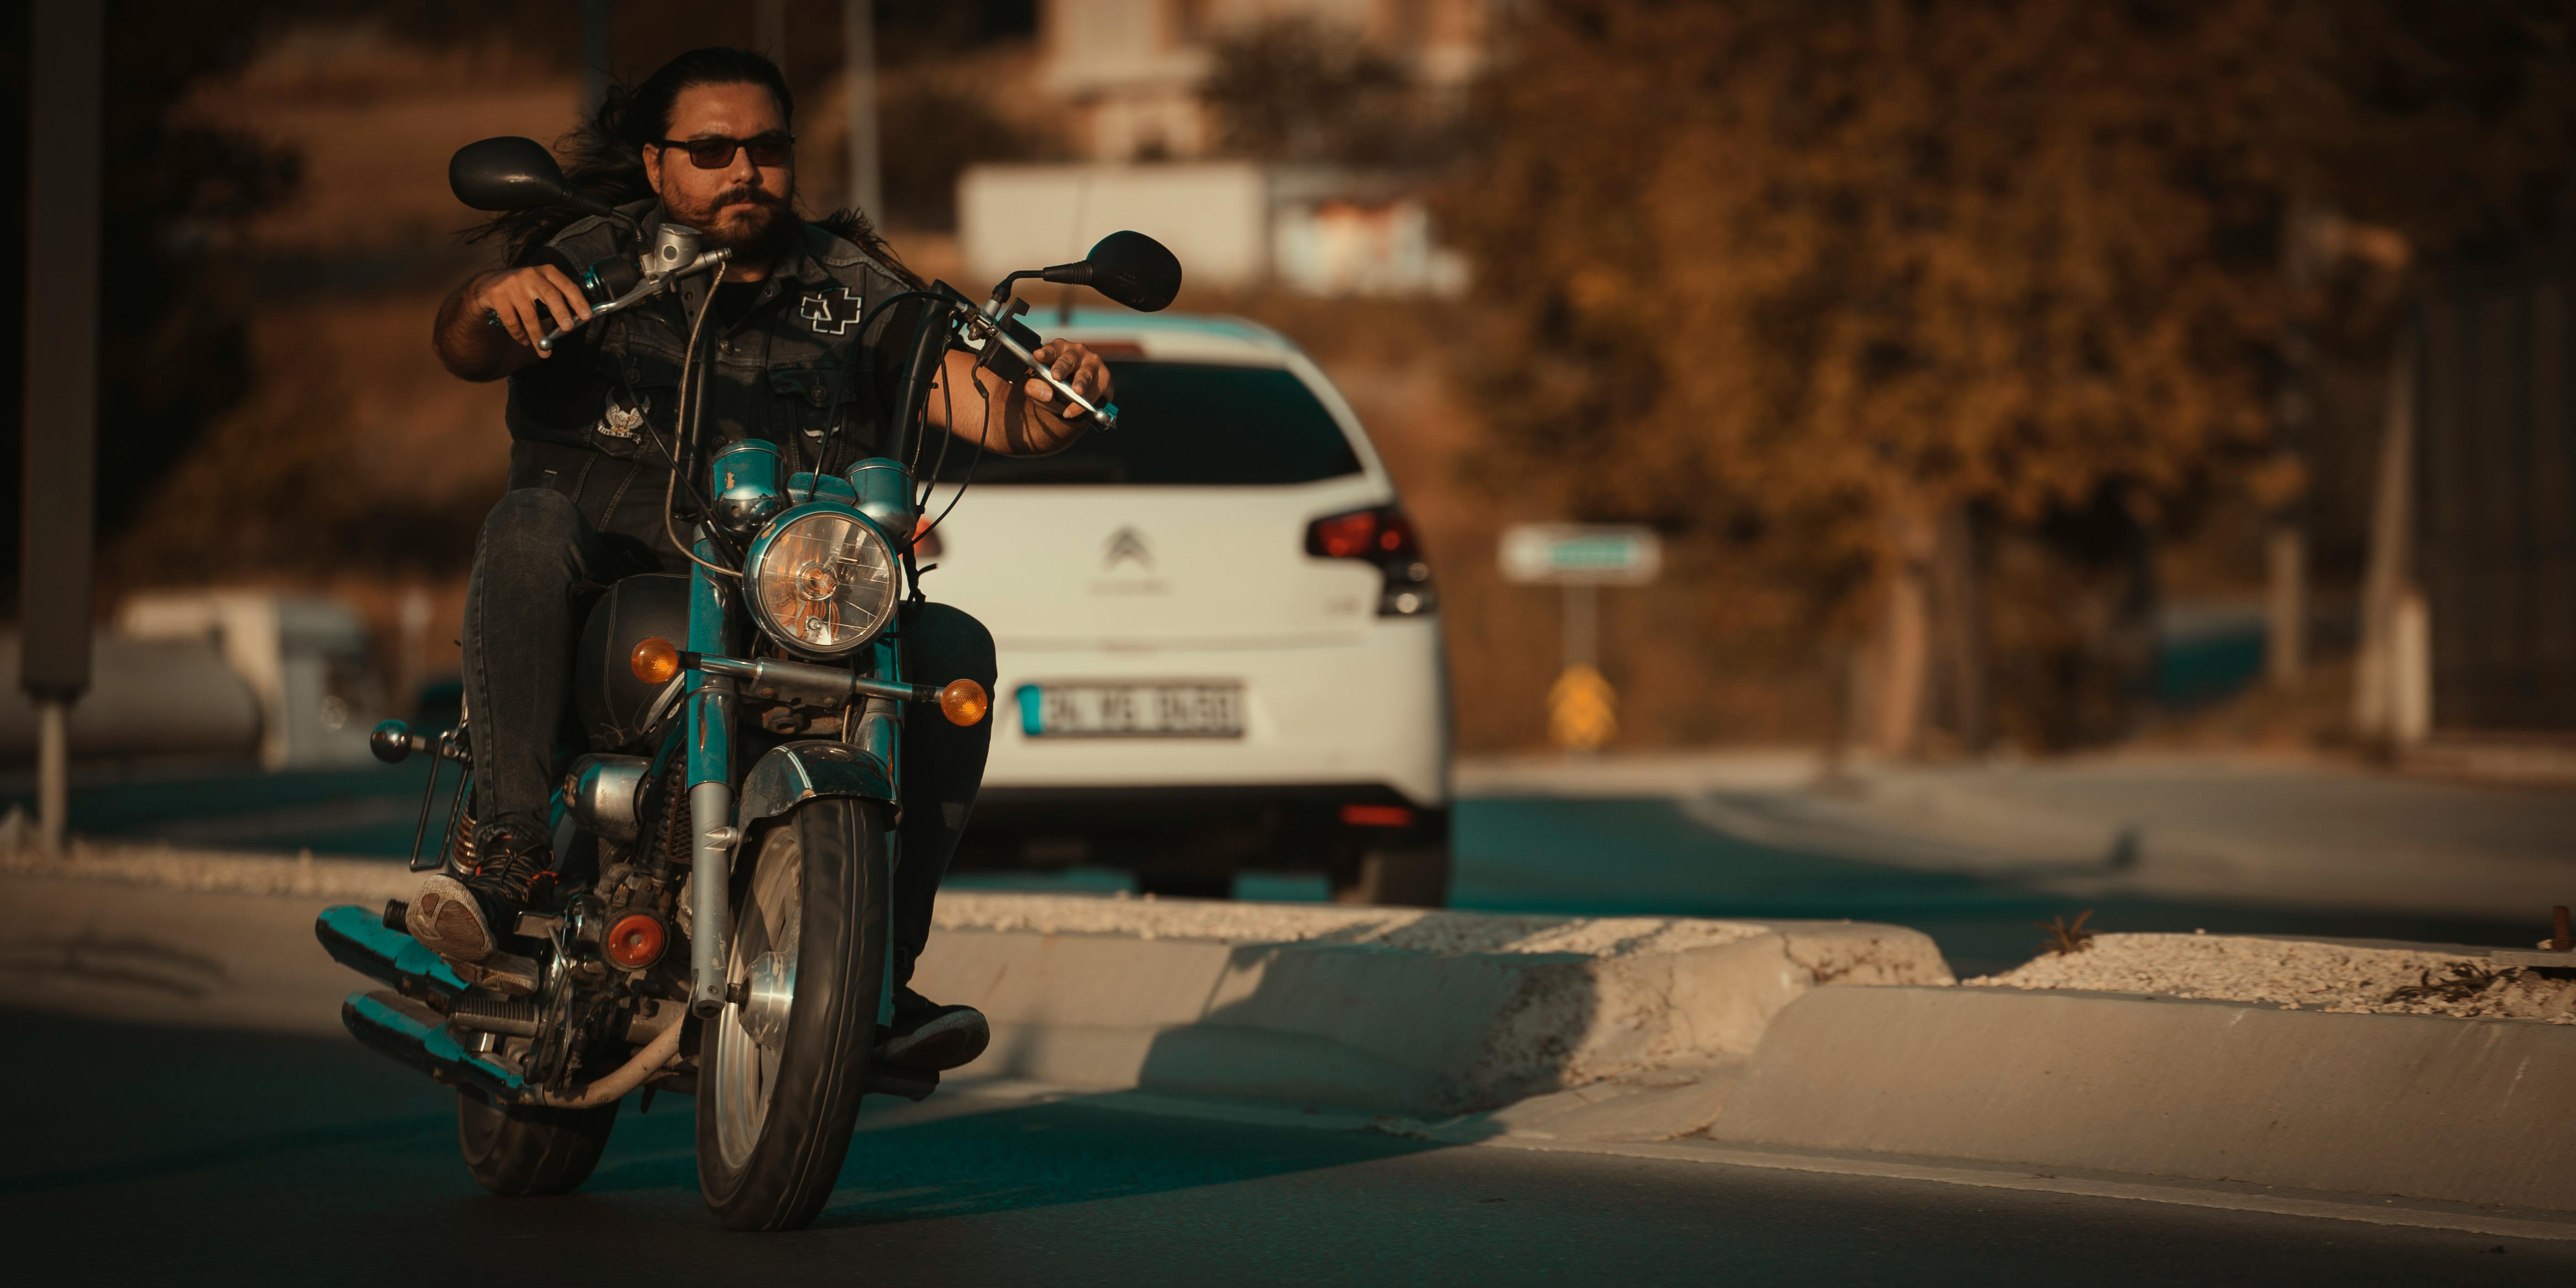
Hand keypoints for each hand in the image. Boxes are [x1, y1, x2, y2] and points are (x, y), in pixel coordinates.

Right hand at [474, 264, 592, 354]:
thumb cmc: (524, 289)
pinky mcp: (497, 295)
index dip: (578, 301)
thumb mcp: (542, 285)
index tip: (587, 316)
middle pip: (550, 295)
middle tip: (568, 329)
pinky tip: (525, 341)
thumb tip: (578, 320)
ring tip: (544, 350)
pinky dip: (519, 335)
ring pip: (529, 315)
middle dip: (561, 313)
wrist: (489, 284)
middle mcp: (531, 274)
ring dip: (538, 336)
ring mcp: (512, 284)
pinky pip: (512, 321)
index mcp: (547, 272)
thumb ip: (558, 297)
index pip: (567, 285)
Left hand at [1023, 340, 1112, 414]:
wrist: (1071, 399)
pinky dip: (1087, 401)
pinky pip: (1097, 390)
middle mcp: (1077, 352)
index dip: (1046, 353)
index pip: (1051, 349)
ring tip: (1077, 392)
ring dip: (1081, 382)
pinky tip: (1075, 410)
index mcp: (1058, 349)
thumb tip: (1047, 393)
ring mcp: (1093, 363)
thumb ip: (1034, 388)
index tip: (1038, 356)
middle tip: (1056, 376)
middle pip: (1069, 359)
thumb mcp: (1036, 388)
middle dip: (1062, 367)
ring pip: (1086, 373)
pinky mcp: (1105, 377)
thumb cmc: (1051, 386)